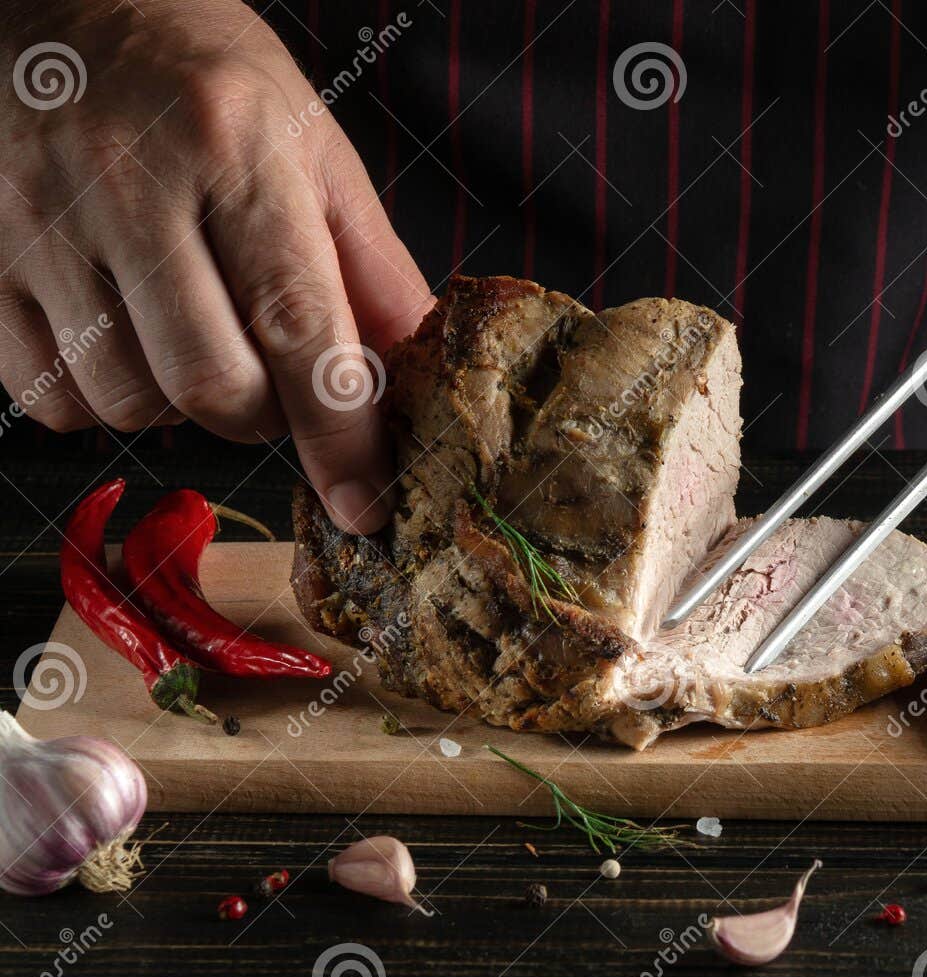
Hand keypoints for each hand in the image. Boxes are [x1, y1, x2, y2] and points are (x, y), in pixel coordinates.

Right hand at [0, 0, 431, 532]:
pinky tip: (124, 338)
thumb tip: (416, 375)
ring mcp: (38, 220)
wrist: (59, 2)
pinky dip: (102, 398)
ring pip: (126, 403)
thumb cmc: (203, 76)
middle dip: (262, 418)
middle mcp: (127, 180)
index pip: (298, 325)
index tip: (366, 504)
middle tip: (274, 381)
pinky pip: (47, 394)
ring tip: (193, 338)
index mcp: (234, 146)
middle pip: (210, 385)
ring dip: (180, 408)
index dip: (339, 434)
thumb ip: (370, 265)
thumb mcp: (311, 143)